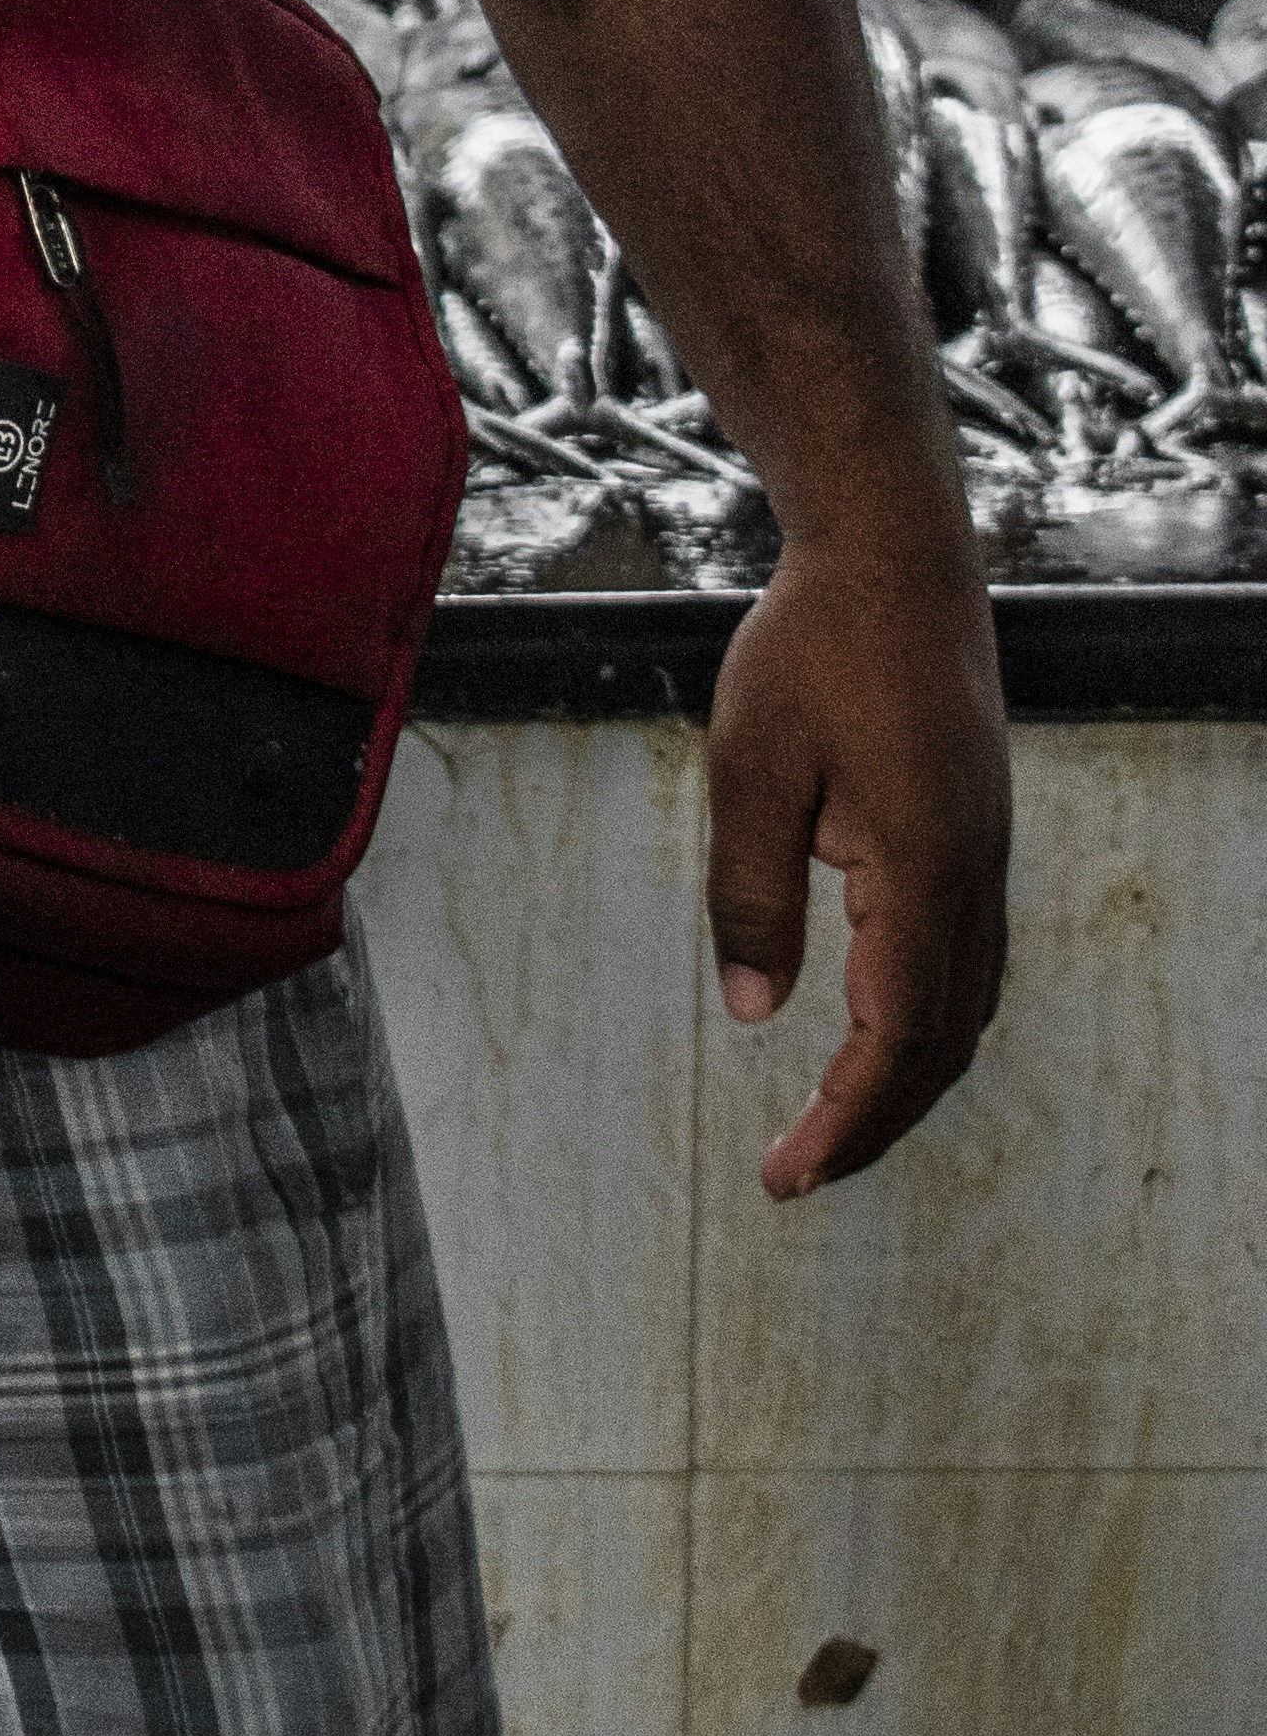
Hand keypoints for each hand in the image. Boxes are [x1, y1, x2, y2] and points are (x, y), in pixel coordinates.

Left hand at [702, 533, 1008, 1197]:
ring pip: (963, 1006)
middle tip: (797, 1173)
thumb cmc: (814, 650)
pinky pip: (964, 957)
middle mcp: (974, 878)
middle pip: (940, 1043)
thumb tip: (755, 1014)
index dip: (843, 1122)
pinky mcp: (974, 831)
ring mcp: (985, 855)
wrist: (893, 557)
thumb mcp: (752, 769)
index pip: (892, 1042)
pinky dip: (923, 1017)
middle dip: (872, 1120)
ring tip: (832, 1121)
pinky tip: (874, 1026)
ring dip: (903, 1074)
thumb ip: (751, 894)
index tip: (787, 1178)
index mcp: (924, 873)